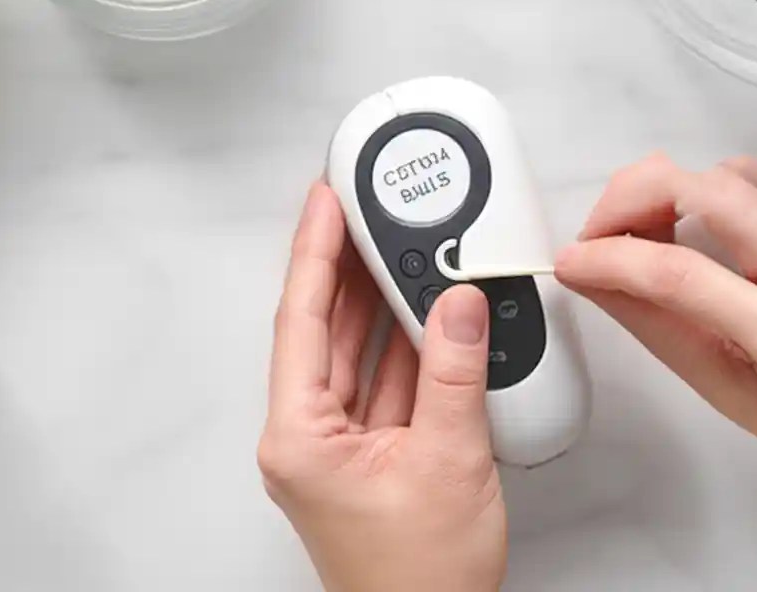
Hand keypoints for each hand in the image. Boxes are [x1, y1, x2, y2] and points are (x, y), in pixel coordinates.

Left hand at [258, 183, 506, 591]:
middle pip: (325, 330)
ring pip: (356, 354)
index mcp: (299, 437)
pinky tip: (424, 311)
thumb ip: (453, 373)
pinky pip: (383, 383)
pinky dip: (405, 347)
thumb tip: (457, 305)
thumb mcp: (446, 462)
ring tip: (397, 244)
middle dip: (347, 267)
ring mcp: (338, 447)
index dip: (315, 252)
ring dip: (377, 303)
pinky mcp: (370, 456)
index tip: (325, 202)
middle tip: (364, 208)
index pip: (302, 320)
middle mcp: (307, 437)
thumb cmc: (418, 582)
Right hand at [556, 156, 756, 589]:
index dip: (610, 258)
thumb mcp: (735, 398)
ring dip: (676, 188)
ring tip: (643, 231)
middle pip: (714, 189)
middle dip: (635, 194)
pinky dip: (715, 197)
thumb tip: (598, 282)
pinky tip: (701, 238)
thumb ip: (663, 333)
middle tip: (599, 231)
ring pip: (739, 173)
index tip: (569, 261)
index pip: (681, 273)